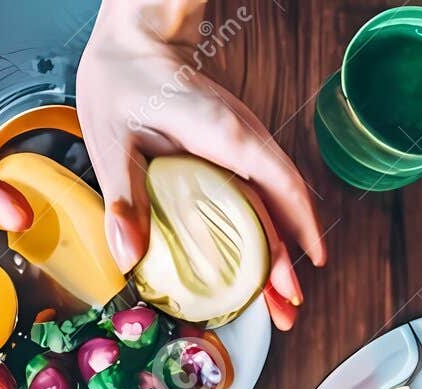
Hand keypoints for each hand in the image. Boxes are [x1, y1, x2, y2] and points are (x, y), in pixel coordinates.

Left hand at [77, 0, 324, 329]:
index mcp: (222, 135)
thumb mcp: (111, 141)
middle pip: (279, 206)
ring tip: (280, 302)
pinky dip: (264, 230)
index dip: (298, 226)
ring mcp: (241, 145)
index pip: (276, 183)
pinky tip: (260, 263)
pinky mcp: (231, 151)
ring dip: (278, 253)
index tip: (310, 266)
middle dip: (287, 263)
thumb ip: (124, 198)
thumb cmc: (123, 82)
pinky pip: (256, 195)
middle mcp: (243, 140)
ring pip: (271, 204)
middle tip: (289, 313)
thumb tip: (128, 256)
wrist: (134, 41)